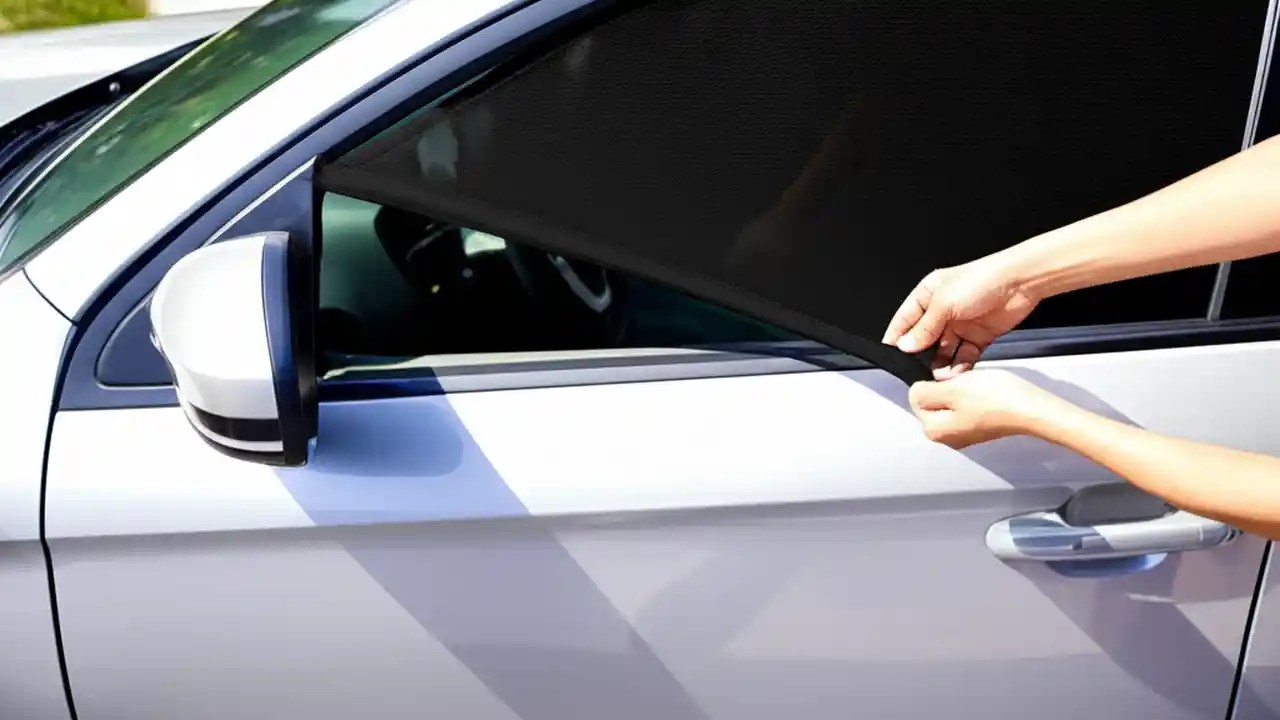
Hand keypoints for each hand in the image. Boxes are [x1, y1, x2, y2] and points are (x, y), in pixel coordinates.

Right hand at [882, 257, 1039, 378]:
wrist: (1020, 282)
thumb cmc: (982, 280)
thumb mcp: (943, 303)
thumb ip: (924, 328)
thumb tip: (905, 346)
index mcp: (928, 295)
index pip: (905, 320)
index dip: (897, 337)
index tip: (891, 355)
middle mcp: (942, 310)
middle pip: (924, 339)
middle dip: (920, 355)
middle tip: (915, 370)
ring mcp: (961, 324)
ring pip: (944, 351)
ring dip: (940, 364)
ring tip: (937, 375)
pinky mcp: (979, 336)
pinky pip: (964, 356)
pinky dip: (959, 366)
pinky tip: (955, 373)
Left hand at [908, 370, 1064, 448]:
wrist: (1033, 409)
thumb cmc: (997, 399)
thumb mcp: (952, 388)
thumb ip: (925, 391)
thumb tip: (913, 392)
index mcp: (934, 430)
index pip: (916, 397)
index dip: (932, 382)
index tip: (951, 381)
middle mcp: (946, 437)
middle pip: (933, 400)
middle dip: (946, 387)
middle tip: (966, 384)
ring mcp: (963, 433)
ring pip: (950, 400)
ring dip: (961, 390)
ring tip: (978, 389)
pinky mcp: (978, 427)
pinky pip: (966, 405)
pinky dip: (973, 395)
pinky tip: (986, 394)